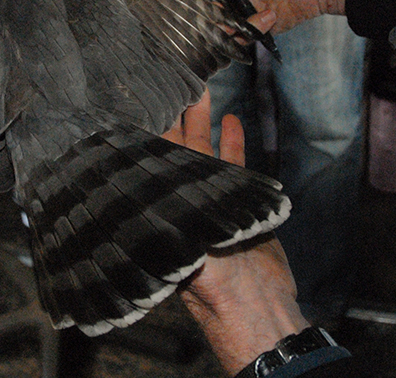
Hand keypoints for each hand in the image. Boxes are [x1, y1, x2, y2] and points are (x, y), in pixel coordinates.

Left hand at [162, 91, 311, 375]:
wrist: (258, 310)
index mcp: (163, 214)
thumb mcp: (179, 252)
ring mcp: (213, 204)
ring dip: (203, 124)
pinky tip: (230, 120)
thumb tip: (136, 190)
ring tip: (202, 92)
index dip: (146, 135)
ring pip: (206, 154)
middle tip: (175, 86)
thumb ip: (165, 221)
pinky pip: (235, 168)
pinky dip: (233, 144)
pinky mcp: (241, 207)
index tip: (141, 105)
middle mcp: (183, 205)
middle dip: (175, 119)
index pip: (149, 165)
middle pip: (176, 152)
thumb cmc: (213, 289)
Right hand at [181, 0, 357, 34]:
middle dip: (208, 10)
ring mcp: (237, 9)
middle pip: (201, 5)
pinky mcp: (251, 26)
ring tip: (249, 12)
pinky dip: (251, 30)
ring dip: (230, 24)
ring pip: (218, 25)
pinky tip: (268, 16)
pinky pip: (240, 37)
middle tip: (220, 7)